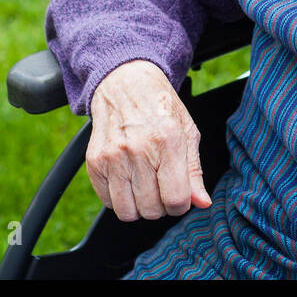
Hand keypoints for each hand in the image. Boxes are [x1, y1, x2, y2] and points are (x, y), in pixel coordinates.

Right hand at [86, 60, 211, 220]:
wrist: (126, 84)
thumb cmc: (161, 108)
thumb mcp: (187, 132)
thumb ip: (194, 171)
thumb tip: (202, 203)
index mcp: (168, 141)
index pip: (176, 198)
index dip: (181, 205)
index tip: (180, 197)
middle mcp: (138, 149)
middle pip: (152, 209)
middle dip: (161, 206)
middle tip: (161, 187)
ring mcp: (113, 156)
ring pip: (127, 212)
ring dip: (139, 207)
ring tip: (145, 187)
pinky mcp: (94, 162)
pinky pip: (108, 201)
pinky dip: (119, 199)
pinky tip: (128, 180)